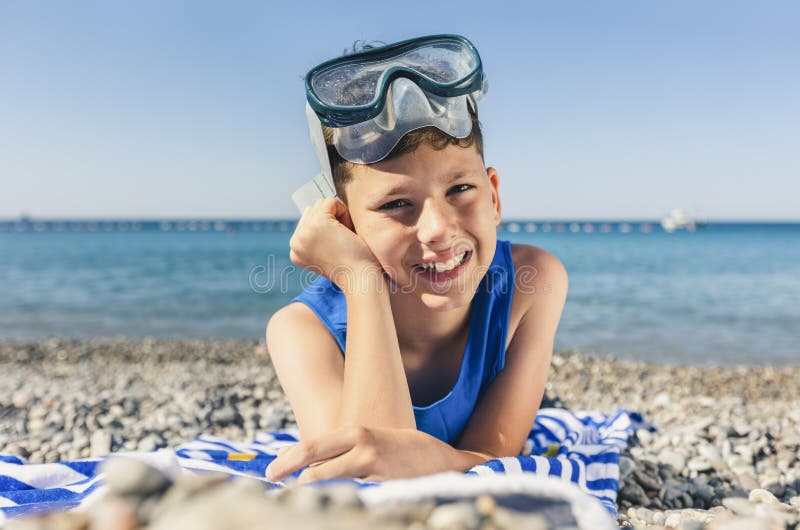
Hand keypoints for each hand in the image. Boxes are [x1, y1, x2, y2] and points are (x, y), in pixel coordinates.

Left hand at [265, 425, 454, 483]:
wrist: (443, 461)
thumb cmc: (404, 451)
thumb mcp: (373, 442)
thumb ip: (346, 450)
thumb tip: (313, 463)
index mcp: (356, 432)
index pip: (312, 445)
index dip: (288, 458)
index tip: (273, 469)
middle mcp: (360, 445)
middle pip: (312, 457)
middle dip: (287, 469)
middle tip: (270, 479)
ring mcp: (370, 465)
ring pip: (326, 477)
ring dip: (308, 487)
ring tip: (294, 495)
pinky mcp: (380, 484)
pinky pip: (349, 492)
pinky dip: (335, 496)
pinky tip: (327, 502)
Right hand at [289, 198, 380, 289]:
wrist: (360, 279)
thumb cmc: (353, 266)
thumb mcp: (327, 252)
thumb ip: (318, 235)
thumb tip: (319, 206)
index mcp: (295, 251)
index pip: (307, 222)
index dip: (327, 227)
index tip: (337, 247)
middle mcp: (295, 242)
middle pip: (312, 210)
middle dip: (332, 219)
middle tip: (343, 241)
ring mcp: (304, 232)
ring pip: (321, 204)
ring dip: (338, 216)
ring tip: (345, 237)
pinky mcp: (318, 223)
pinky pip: (331, 202)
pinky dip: (344, 213)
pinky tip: (348, 232)